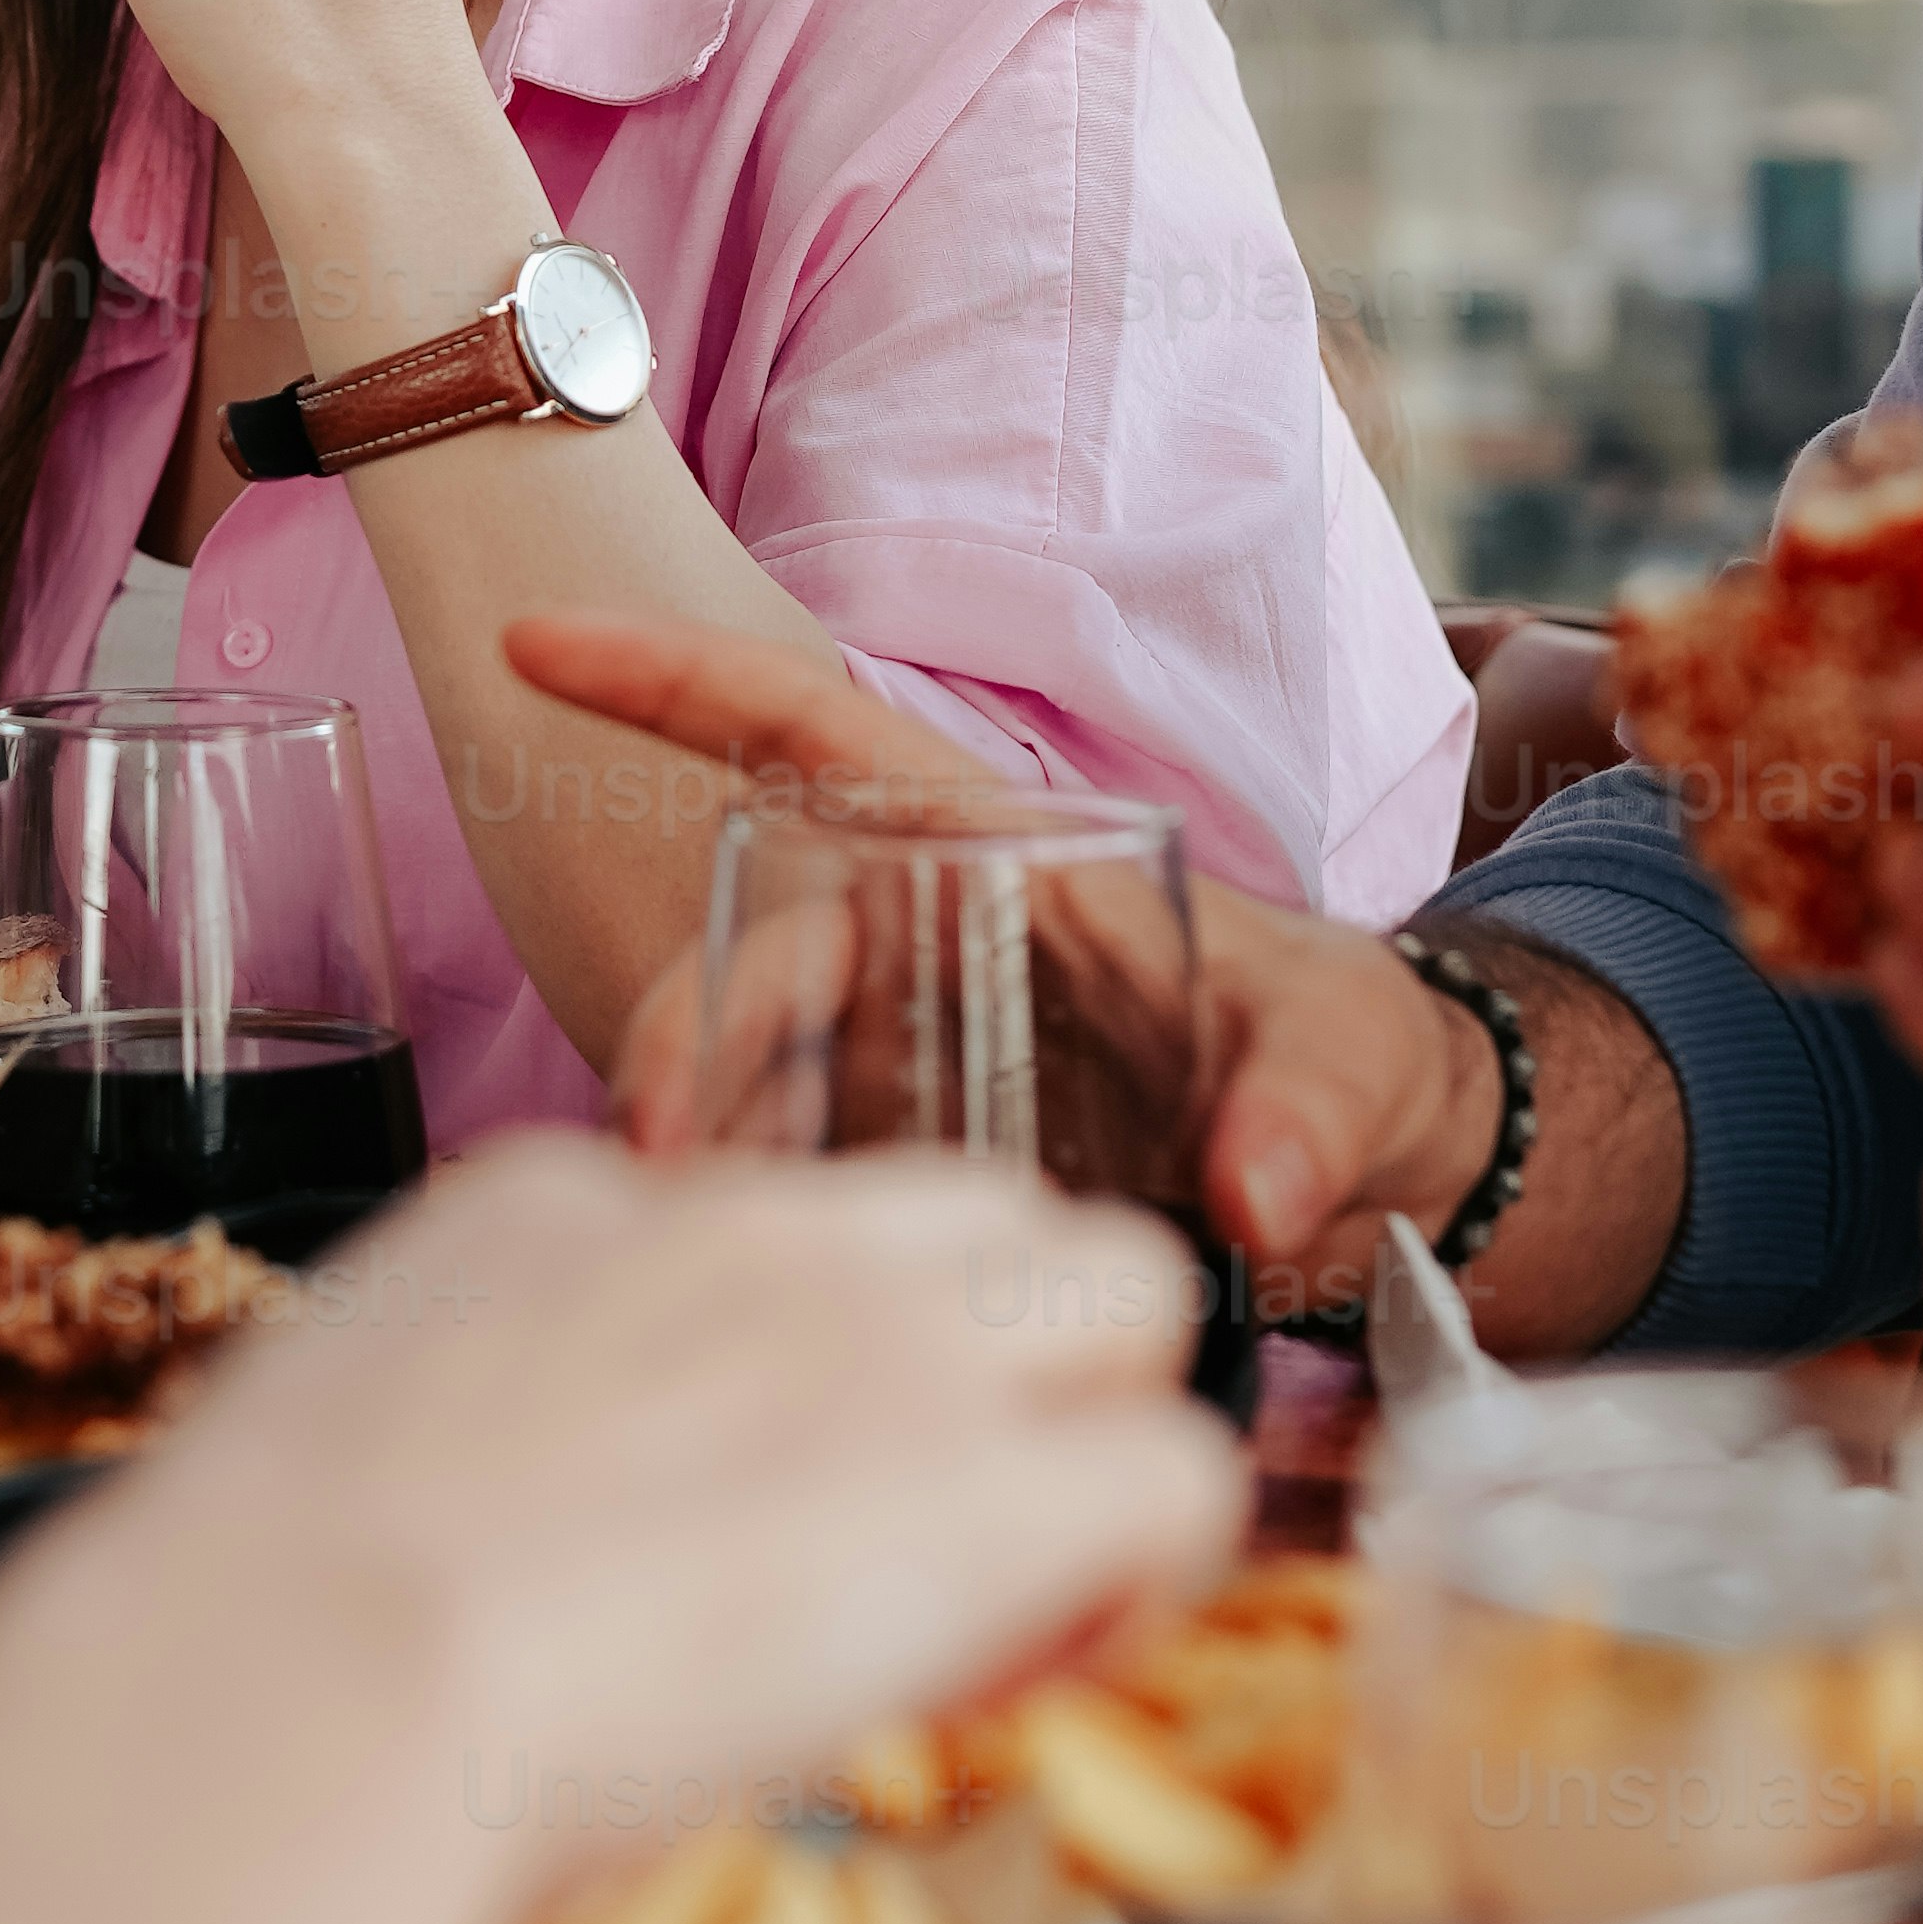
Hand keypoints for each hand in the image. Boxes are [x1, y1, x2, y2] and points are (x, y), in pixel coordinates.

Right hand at [85, 1121, 1237, 1826]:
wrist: (306, 1672)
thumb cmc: (254, 1636)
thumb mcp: (323, 1470)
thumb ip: (435, 1469)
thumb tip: (466, 1577)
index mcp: (562, 1213)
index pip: (768, 1239)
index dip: (795, 1390)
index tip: (732, 1533)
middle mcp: (745, 1230)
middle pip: (990, 1215)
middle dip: (1001, 1368)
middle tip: (914, 1557)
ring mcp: (883, 1339)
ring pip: (1133, 1292)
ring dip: (1095, 1443)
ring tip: (999, 1619)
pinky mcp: (985, 1482)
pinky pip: (1182, 1473)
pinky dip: (1140, 1583)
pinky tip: (1019, 1686)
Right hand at [508, 608, 1498, 1313]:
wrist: (1382, 1173)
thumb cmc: (1361, 1058)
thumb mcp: (1355, 1057)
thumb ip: (1312, 1110)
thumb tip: (1255, 1194)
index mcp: (1008, 856)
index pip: (817, 732)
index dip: (681, 679)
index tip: (540, 642)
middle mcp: (934, 938)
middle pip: (762, 939)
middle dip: (691, 1019)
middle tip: (670, 1144)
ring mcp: (914, 1051)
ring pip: (754, 1060)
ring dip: (700, 1128)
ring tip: (692, 1231)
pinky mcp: (913, 1157)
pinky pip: (790, 1162)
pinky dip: (747, 1209)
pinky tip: (728, 1281)